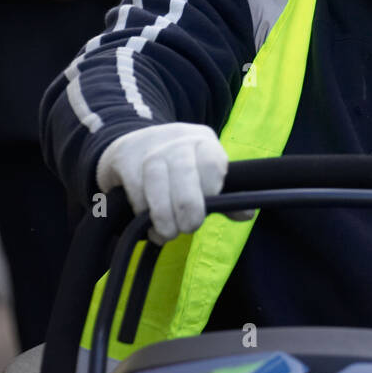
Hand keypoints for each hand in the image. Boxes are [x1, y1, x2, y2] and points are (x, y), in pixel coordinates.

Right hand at [95, 123, 232, 242]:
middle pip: (185, 172)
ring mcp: (150, 146)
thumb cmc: (176, 170)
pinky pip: (135, 187)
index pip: (213, 163)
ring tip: (166, 233)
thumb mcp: (203, 176)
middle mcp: (178, 139)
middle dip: (188, 207)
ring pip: (157, 179)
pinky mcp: (125, 156)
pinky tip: (145, 220)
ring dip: (162, 214)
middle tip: (188, 229)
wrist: (133, 146)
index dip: (211, 191)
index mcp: (204, 142)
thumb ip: (224, 197)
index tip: (207, 212)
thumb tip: (247, 213)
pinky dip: (141, 209)